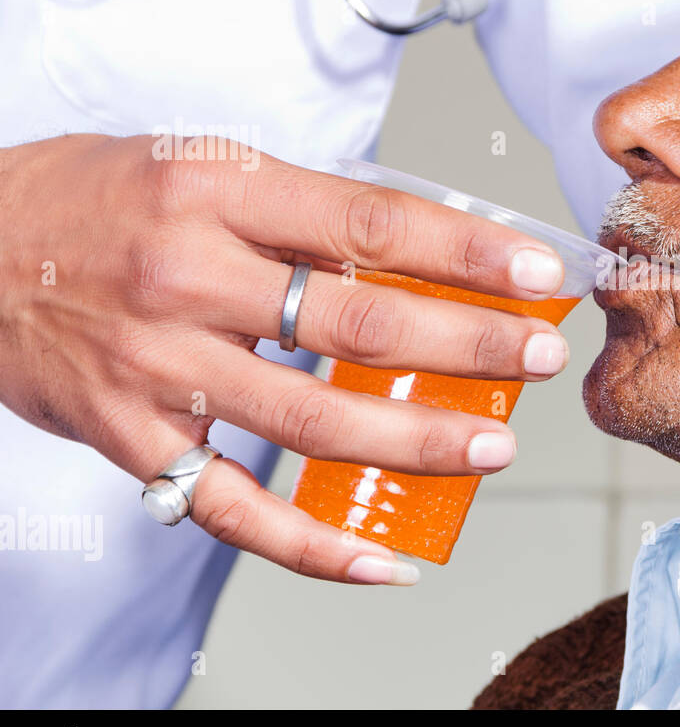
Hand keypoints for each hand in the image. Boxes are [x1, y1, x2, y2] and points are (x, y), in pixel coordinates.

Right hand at [0, 134, 571, 582]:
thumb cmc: (93, 199)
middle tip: (539, 356)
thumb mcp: (202, 167)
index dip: (468, 253)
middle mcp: (188, 277)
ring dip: (416, 441)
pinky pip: (230, 507)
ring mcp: (158, 367)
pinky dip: (310, 544)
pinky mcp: (130, 436)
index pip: (371, 224)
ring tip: (494, 446)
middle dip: (468, 345)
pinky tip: (380, 560)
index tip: (539, 272)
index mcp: (216, 192)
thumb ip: (304, 210)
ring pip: (311, 421)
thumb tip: (425, 251)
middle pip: (357, 323)